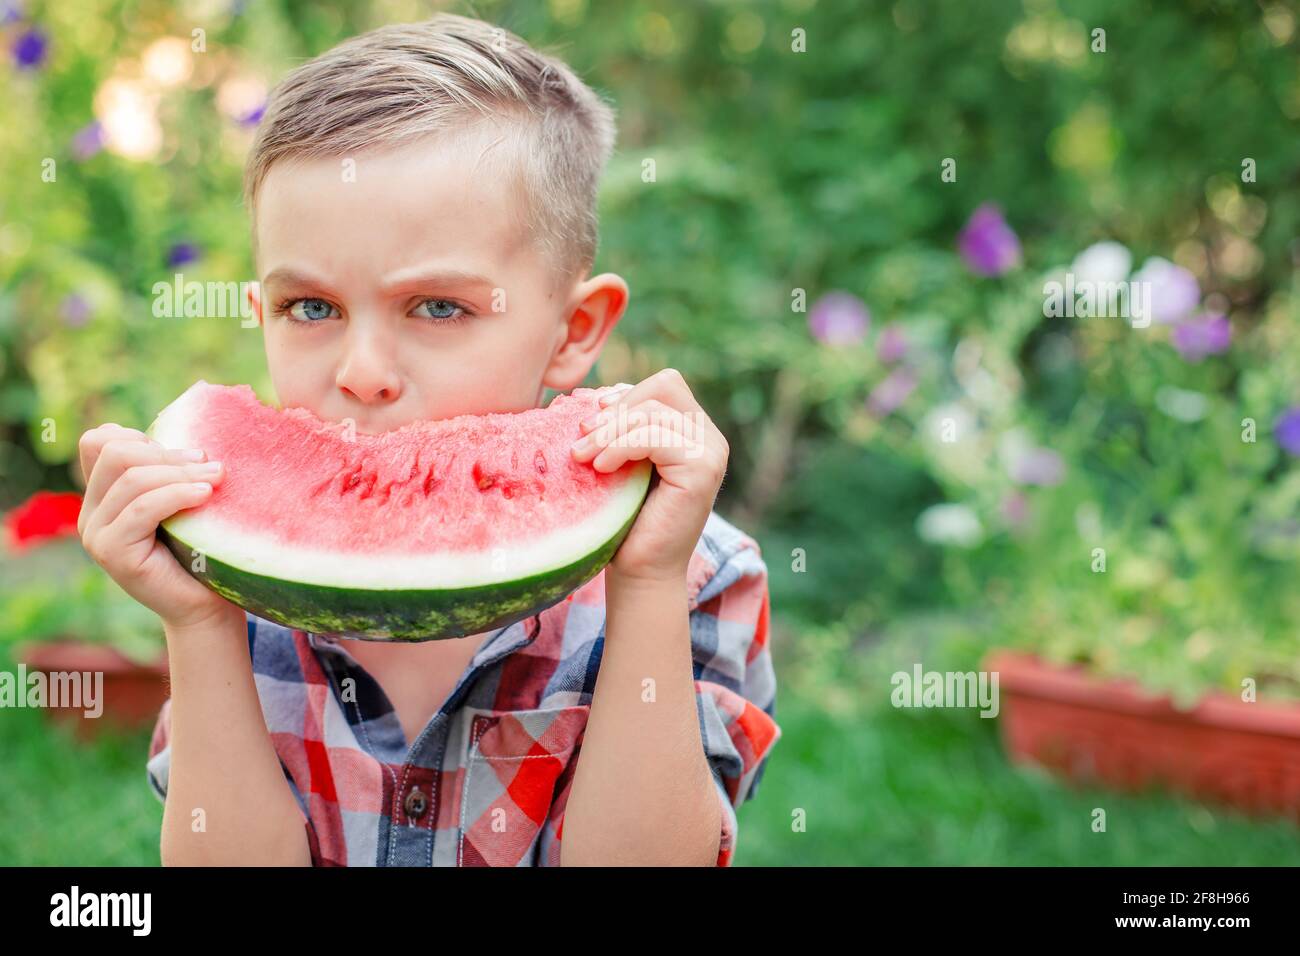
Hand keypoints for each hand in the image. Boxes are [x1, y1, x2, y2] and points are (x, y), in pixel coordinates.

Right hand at [77, 423, 240, 631]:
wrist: (205, 607)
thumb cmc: (201, 552)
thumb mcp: (182, 501)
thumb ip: (169, 472)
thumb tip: (190, 439)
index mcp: (102, 495)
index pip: (98, 441)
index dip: (141, 436)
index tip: (186, 455)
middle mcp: (91, 513)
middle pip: (115, 452)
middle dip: (167, 453)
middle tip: (211, 465)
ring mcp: (96, 534)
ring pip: (132, 478)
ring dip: (181, 472)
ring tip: (219, 477)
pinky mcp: (112, 553)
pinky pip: (143, 508)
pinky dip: (178, 494)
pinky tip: (206, 494)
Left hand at [571, 369, 729, 583]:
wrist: (641, 573)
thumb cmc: (626, 522)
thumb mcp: (623, 462)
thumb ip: (623, 428)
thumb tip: (594, 395)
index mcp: (694, 433)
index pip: (664, 385)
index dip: (625, 395)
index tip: (591, 420)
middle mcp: (710, 439)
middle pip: (663, 387)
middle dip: (615, 410)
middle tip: (581, 439)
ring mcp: (711, 453)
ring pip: (652, 411)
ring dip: (609, 431)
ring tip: (582, 457)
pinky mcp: (702, 469)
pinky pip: (654, 435)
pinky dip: (621, 446)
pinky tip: (601, 468)